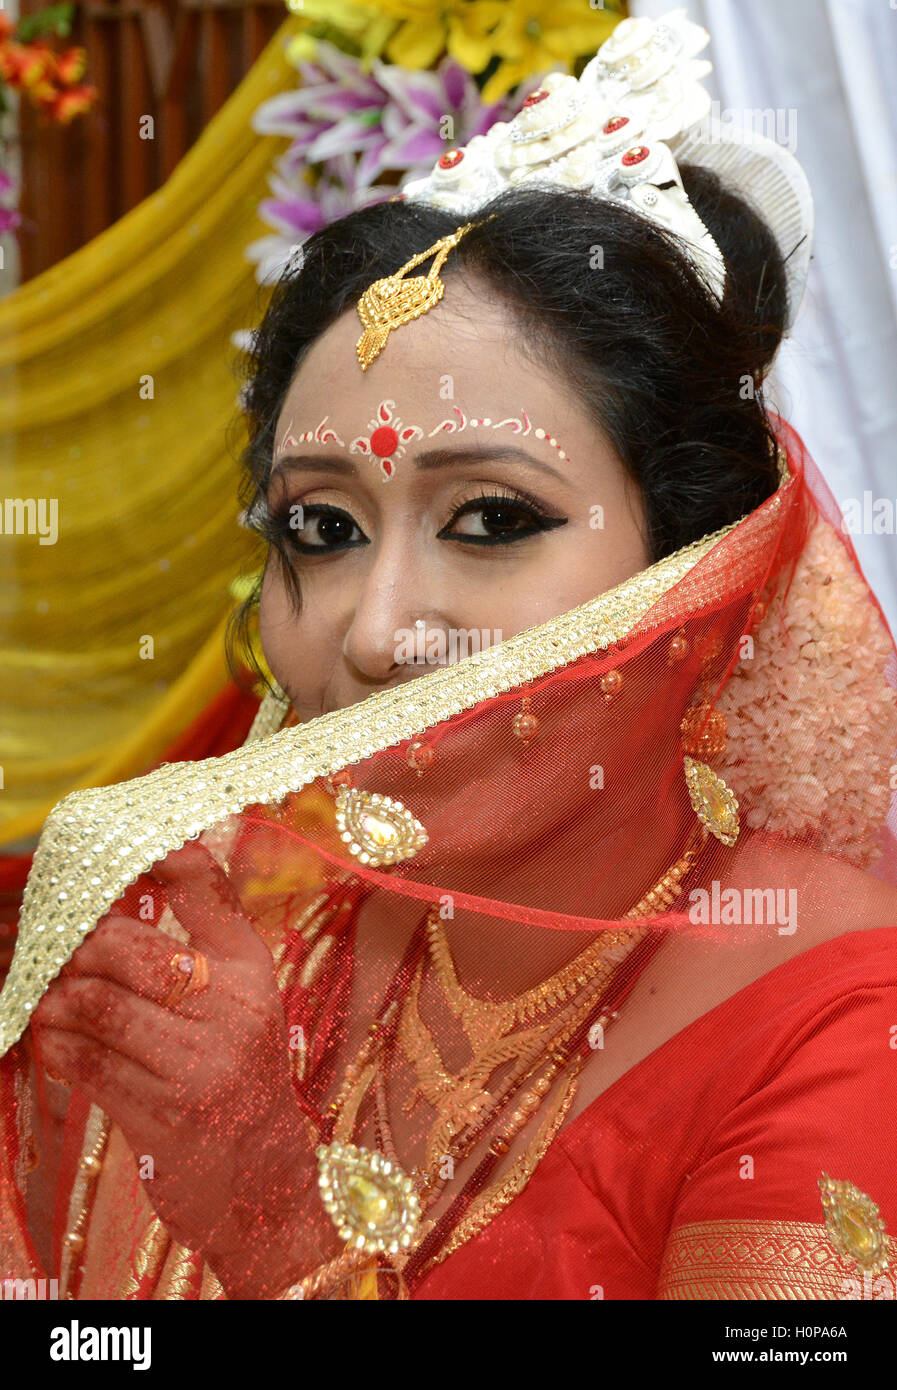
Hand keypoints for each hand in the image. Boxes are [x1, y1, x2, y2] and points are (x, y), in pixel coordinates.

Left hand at [32, 840, 339, 1297]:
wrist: (262, 1181)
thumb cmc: (234, 1079)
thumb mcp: (237, 1005)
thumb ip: (191, 952)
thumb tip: (100, 908)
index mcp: (251, 968)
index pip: (202, 885)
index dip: (151, 857)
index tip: (110, 866)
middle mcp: (233, 1006)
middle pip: (122, 946)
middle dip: (75, 952)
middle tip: (61, 962)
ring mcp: (200, 1060)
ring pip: (93, 1001)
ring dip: (55, 1002)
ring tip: (53, 1008)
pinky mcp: (163, 1111)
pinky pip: (82, 1060)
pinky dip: (53, 1047)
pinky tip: (53, 1045)